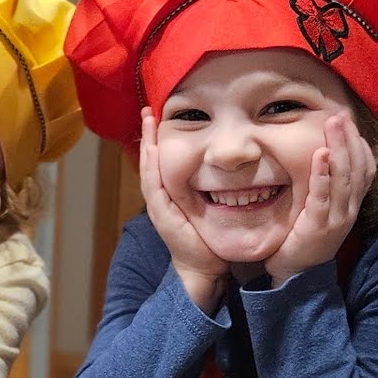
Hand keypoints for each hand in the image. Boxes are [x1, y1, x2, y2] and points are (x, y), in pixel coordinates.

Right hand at [139, 107, 226, 310]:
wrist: (204, 266)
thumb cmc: (209, 237)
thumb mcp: (210, 205)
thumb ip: (214, 187)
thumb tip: (230, 165)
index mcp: (171, 193)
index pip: (161, 160)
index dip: (158, 138)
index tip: (159, 115)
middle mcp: (161, 197)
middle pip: (150, 160)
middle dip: (148, 135)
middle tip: (147, 111)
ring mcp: (159, 206)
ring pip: (149, 169)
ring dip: (147, 144)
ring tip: (148, 122)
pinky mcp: (163, 215)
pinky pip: (154, 186)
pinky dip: (152, 166)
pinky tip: (153, 149)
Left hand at [264, 111, 374, 286]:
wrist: (294, 276)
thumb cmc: (302, 240)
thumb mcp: (320, 212)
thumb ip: (325, 190)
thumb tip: (322, 161)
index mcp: (350, 206)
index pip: (365, 169)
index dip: (359, 145)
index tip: (349, 122)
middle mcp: (348, 210)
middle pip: (356, 168)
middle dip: (349, 139)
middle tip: (340, 115)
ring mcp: (336, 219)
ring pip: (343, 178)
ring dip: (338, 148)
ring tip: (333, 125)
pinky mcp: (318, 227)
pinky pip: (322, 196)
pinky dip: (322, 174)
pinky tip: (320, 155)